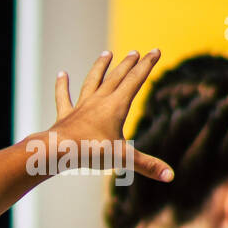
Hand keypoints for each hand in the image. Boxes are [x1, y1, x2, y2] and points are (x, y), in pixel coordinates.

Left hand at [52, 49, 172, 181]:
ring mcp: (81, 107)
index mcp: (117, 106)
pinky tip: (61, 73)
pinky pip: (63, 97)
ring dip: (100, 67)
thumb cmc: (91, 152)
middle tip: (135, 52)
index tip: (155, 51)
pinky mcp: (65, 116)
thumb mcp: (123, 159)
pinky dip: (62, 85)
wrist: (57, 151)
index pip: (135, 80)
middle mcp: (99, 101)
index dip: (147, 65)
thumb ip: (147, 166)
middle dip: (128, 64)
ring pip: (92, 81)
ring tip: (106, 54)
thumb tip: (170, 177)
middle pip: (116, 77)